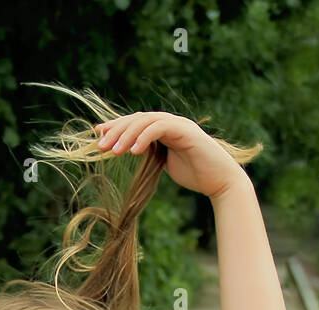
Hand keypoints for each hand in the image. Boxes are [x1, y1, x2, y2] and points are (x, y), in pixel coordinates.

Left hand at [94, 112, 245, 198]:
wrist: (220, 181)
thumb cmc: (195, 174)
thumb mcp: (165, 162)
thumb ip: (150, 152)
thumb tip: (129, 150)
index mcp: (164, 129)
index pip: (136, 122)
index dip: (117, 126)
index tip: (99, 135)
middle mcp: (171, 122)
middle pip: (138, 119)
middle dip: (117, 130)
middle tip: (101, 145)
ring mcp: (179, 124)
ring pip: (146, 121)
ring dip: (127, 134)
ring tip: (114, 150)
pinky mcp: (186, 131)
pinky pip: (160, 128)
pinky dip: (144, 137)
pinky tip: (133, 151)